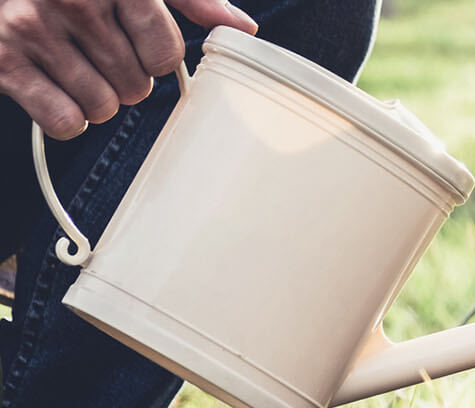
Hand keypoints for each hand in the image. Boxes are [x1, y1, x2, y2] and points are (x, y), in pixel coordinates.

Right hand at [0, 0, 255, 138]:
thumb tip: (243, 27)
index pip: (164, 52)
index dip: (158, 60)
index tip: (143, 49)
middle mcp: (73, 1)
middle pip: (135, 85)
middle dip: (127, 81)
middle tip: (104, 59)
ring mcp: (33, 29)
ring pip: (102, 107)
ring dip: (99, 100)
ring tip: (80, 71)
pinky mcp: (4, 58)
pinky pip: (65, 121)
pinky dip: (68, 119)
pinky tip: (57, 90)